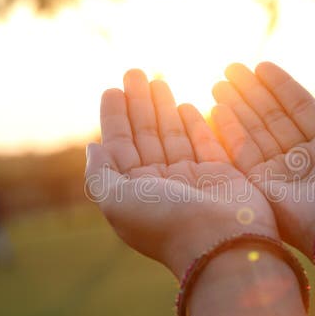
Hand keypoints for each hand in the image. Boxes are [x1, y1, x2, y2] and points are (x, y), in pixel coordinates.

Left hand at [85, 70, 277, 278]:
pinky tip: (187, 105)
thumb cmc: (166, 223)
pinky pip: (207, 144)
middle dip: (139, 103)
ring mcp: (192, 180)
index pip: (120, 146)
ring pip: (174, 136)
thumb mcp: (116, 201)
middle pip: (146, 135)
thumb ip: (100, 173)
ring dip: (165, 107)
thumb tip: (92, 147)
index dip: (115, 116)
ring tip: (158, 79)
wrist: (221, 244)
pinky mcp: (222, 175)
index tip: (112, 88)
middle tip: (135, 71)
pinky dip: (196, 125)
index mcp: (134, 192)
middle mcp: (161, 185)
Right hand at [210, 62, 314, 256]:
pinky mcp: (261, 189)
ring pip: (254, 132)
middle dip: (251, 93)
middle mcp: (304, 160)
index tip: (261, 66)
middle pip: (272, 118)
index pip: (299, 108)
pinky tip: (216, 108)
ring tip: (218, 82)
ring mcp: (282, 175)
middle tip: (230, 68)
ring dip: (235, 106)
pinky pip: (241, 155)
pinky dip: (228, 132)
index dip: (280, 86)